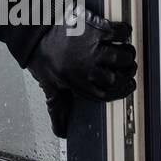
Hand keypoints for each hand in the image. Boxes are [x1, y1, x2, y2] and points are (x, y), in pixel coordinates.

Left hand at [25, 0, 136, 137]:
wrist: (32, 29)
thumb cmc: (39, 54)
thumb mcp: (48, 85)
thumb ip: (58, 109)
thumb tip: (60, 132)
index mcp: (79, 84)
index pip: (110, 93)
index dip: (123, 90)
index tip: (128, 84)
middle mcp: (88, 68)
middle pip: (120, 75)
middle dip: (127, 72)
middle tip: (127, 66)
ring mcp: (92, 48)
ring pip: (122, 56)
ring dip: (127, 54)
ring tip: (125, 51)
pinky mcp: (94, 28)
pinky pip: (119, 33)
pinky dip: (124, 33)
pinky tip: (120, 34)